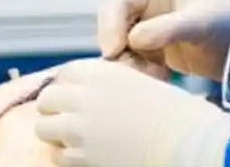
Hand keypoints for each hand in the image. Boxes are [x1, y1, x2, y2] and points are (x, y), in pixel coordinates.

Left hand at [34, 59, 229, 166]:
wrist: (185, 144)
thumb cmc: (172, 114)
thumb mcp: (136, 83)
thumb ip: (105, 84)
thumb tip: (83, 94)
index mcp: (98, 72)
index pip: (64, 75)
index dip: (70, 88)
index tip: (79, 99)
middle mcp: (81, 96)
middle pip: (46, 101)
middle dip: (56, 112)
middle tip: (73, 123)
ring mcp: (76, 128)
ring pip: (43, 129)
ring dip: (58, 136)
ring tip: (80, 143)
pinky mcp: (78, 157)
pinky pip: (58, 157)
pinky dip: (69, 158)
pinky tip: (90, 158)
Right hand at [97, 0, 229, 80]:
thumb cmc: (229, 26)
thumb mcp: (200, 24)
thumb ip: (167, 29)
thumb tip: (133, 40)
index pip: (118, 2)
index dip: (109, 25)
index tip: (114, 51)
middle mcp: (147, 6)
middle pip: (112, 25)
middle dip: (116, 48)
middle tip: (130, 68)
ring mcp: (148, 29)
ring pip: (119, 47)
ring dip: (128, 63)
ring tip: (154, 75)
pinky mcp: (153, 51)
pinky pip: (132, 62)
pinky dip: (139, 73)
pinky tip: (161, 78)